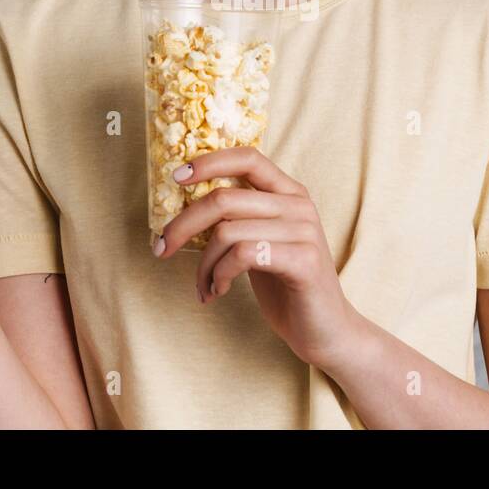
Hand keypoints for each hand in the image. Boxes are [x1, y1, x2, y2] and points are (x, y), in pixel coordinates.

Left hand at [153, 146, 361, 368]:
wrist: (326, 330)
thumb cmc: (286, 285)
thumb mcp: (261, 241)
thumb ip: (239, 217)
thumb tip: (189, 203)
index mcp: (289, 192)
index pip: (248, 158)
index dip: (210, 162)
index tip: (176, 176)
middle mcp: (299, 205)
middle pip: (223, 199)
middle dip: (183, 225)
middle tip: (161, 249)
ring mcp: (304, 231)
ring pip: (227, 231)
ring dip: (203, 264)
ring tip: (204, 286)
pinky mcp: (303, 260)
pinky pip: (242, 255)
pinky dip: (219, 275)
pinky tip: (217, 292)